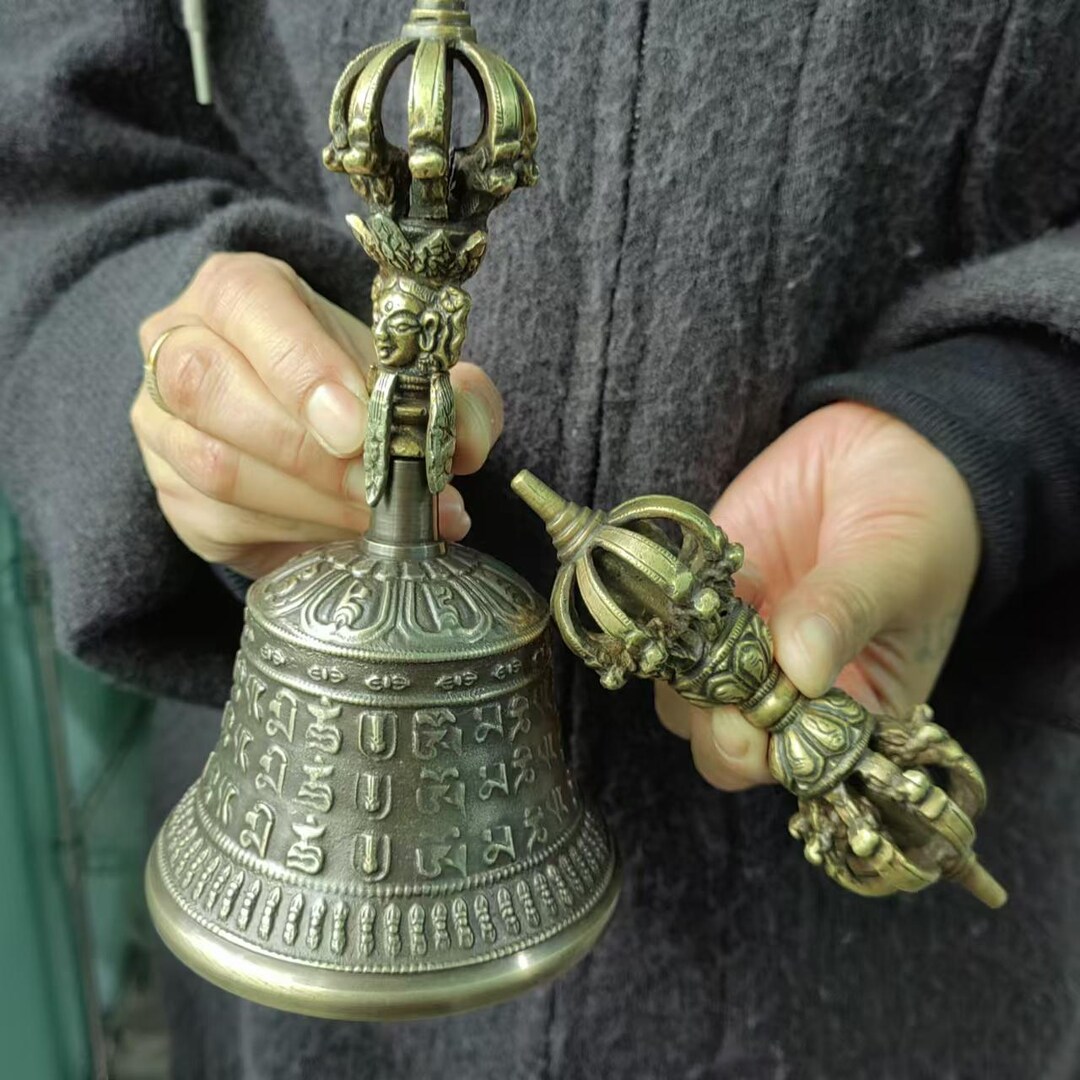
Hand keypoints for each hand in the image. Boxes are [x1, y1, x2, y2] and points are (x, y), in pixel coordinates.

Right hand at [132, 253, 501, 578]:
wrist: (304, 425)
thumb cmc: (352, 383)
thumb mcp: (409, 371)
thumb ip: (451, 393)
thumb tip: (464, 440)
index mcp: (238, 292)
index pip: (246, 304)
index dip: (301, 366)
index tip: (358, 425)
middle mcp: (180, 345)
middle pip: (210, 387)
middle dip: (306, 450)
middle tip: (377, 484)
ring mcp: (163, 422)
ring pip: (214, 465)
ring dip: (310, 503)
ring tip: (379, 518)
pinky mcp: (173, 493)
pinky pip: (220, 520)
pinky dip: (294, 534)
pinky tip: (344, 535)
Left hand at [655, 402, 979, 790]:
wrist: (886, 452)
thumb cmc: (921, 526)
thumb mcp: (897, 569)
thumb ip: (844, 614)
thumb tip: (798, 669)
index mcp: (850, 715)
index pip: (793, 766)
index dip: (766, 753)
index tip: (758, 716)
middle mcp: (784, 694)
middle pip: (721, 746)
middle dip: (713, 721)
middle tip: (726, 671)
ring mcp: (738, 646)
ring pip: (681, 694)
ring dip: (684, 668)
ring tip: (713, 622)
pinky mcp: (706, 596)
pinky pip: (666, 624)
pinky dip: (663, 614)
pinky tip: (687, 587)